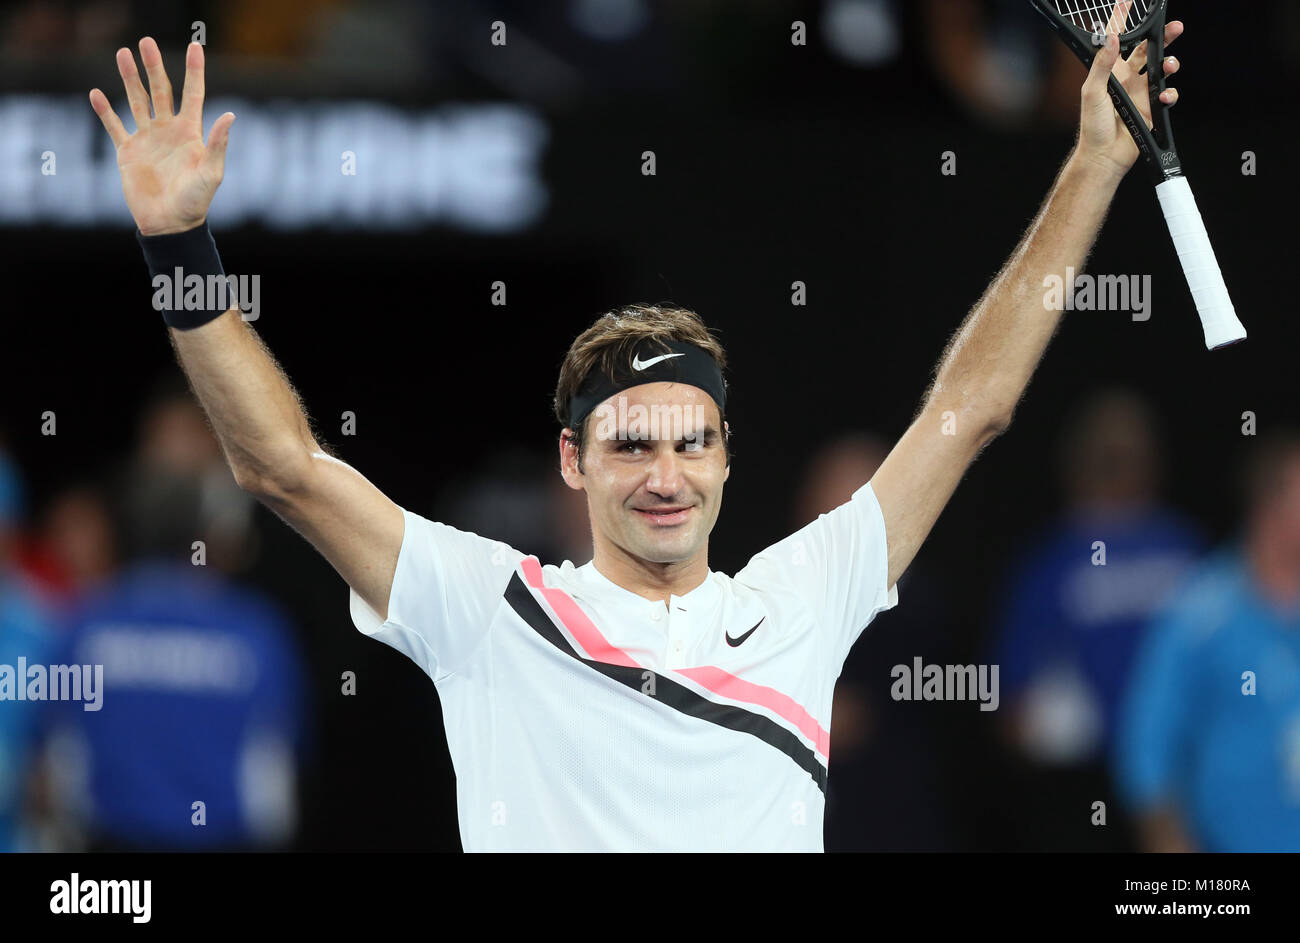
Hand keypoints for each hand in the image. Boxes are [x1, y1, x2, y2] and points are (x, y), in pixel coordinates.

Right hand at [89, 38, 234, 235]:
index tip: (195, 47)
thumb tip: (230, 115)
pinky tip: (95, 94)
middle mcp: (168, 131)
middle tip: (146, 42)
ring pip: (136, 101)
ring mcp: (147, 139)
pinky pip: (114, 126)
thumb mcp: (212, 173)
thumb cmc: (196, 202)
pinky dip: (104, 111)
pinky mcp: (128, 152)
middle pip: (161, 90)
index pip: (193, 94)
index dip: (194, 71)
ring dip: (129, 78)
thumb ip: (218, 144)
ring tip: (122, 53)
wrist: (170, 224)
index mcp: (190, 133)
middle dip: (154, 67)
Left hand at [1076, 3, 1183, 180]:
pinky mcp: (1151, 107)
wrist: (1104, 155)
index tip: (1128, 1)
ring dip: (1169, 64)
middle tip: (1174, 28)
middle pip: (1147, 49)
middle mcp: (1126, 79)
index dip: (1121, 20)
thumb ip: (1101, 65)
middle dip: (1162, 37)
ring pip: (1161, 69)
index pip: (1115, 40)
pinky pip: (1168, 94)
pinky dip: (1170, 94)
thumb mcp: (1092, 91)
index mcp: (1110, 72)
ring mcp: (1140, 92)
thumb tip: (1108, 38)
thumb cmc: (1092, 126)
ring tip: (1170, 66)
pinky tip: (1164, 99)